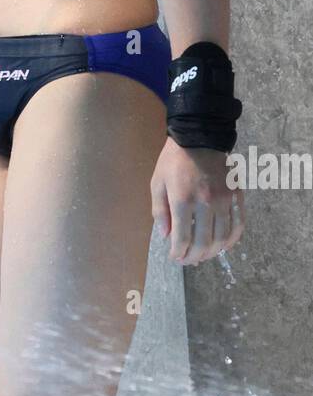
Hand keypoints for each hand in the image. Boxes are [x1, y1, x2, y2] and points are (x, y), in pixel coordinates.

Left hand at [150, 136, 244, 264]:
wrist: (199, 136)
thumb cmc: (173, 161)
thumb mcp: (157, 183)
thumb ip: (160, 211)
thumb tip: (167, 236)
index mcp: (183, 200)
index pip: (182, 238)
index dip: (179, 253)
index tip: (175, 257)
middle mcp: (206, 203)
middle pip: (204, 243)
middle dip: (194, 256)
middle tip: (188, 260)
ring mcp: (224, 200)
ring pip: (222, 238)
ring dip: (212, 252)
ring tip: (203, 255)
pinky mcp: (236, 196)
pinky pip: (238, 224)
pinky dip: (232, 240)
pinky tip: (224, 245)